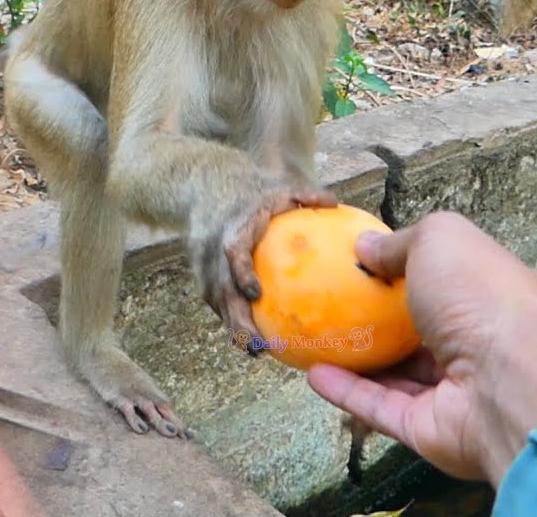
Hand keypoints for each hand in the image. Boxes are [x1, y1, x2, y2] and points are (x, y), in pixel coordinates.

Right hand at [210, 182, 337, 342]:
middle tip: (257, 345)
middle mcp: (212, 253)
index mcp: (230, 230)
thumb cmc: (251, 191)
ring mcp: (205, 268)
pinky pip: (220, 302)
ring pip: (218, 302)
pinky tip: (256, 338)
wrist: (206, 189)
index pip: (231, 254)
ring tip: (256, 350)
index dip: (240, 273)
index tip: (254, 293)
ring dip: (233, 326)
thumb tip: (333, 203)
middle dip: (235, 319)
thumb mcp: (277, 187)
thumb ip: (302, 194)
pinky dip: (234, 319)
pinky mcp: (203, 278)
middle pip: (221, 290)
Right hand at [307, 211, 536, 485]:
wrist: (510, 379)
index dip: (410, 275)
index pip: (449, 287)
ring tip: (315, 340)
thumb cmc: (482, 297)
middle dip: (380, 323)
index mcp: (489, 300)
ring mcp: (453, 392)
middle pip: (420, 335)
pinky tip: (313, 372)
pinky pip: (379, 407)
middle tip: (332, 306)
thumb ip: (400, 243)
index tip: (363, 267)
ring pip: (397, 376)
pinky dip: (345, 391)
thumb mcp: (440, 240)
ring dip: (356, 360)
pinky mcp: (426, 428)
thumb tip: (366, 246)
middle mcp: (477, 347)